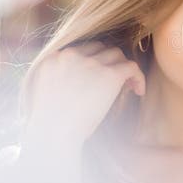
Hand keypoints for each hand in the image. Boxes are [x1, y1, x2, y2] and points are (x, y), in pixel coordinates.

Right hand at [23, 41, 145, 150]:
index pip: (81, 50)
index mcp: (54, 58)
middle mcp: (72, 55)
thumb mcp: (44, 93)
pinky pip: (132, 66)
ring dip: (123, 67)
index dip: (94, 61)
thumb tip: (81, 84)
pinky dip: (138, 77)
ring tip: (128, 86)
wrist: (53, 134)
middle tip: (115, 80)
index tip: (99, 77)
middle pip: (99, 48)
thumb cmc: (49, 124)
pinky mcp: (109, 75)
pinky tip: (139, 91)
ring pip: (117, 54)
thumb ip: (59, 80)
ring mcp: (91, 63)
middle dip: (109, 61)